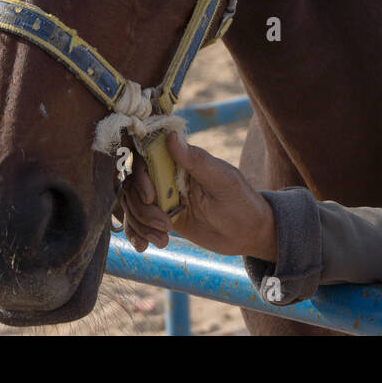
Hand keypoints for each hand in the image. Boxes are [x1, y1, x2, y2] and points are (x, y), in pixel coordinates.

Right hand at [117, 130, 276, 259]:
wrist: (248, 234)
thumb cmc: (241, 202)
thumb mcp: (223, 181)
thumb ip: (197, 160)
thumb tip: (172, 135)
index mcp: (183, 161)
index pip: (147, 159)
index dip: (141, 177)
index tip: (150, 197)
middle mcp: (169, 176)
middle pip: (134, 185)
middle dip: (142, 209)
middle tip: (166, 225)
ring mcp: (165, 198)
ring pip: (133, 205)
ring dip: (141, 224)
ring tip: (162, 239)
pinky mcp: (163, 217)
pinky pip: (138, 222)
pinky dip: (136, 234)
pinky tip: (144, 247)